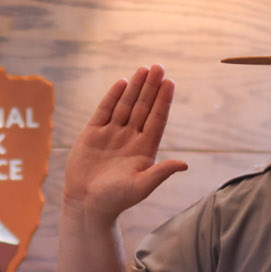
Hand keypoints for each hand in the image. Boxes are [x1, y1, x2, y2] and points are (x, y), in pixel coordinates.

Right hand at [62, 67, 187, 226]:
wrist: (86, 204)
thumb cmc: (115, 200)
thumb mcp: (141, 187)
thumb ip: (161, 173)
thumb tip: (184, 164)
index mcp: (144, 149)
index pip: (157, 119)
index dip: (163, 101)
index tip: (170, 82)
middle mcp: (130, 138)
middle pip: (143, 107)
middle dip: (151, 87)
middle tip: (159, 66)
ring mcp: (112, 134)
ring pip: (126, 106)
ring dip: (135, 87)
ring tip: (143, 69)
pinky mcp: (93, 133)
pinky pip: (105, 110)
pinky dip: (113, 97)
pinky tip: (122, 83)